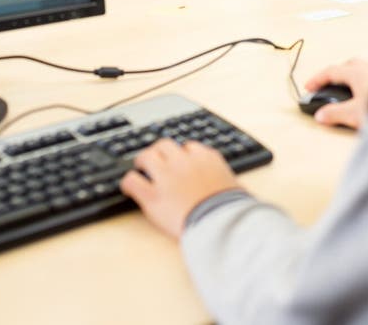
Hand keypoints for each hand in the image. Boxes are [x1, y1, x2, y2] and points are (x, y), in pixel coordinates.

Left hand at [120, 139, 238, 239]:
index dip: (183, 155)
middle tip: (156, 160)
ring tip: (140, 167)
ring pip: (147, 156)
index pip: (190, 147)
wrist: (219, 224)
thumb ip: (230, 184)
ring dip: (143, 161)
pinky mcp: (152, 196)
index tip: (181, 161)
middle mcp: (184, 161)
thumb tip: (238, 191)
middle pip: (165, 145)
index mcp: (206, 158)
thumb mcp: (237, 189)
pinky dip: (129, 182)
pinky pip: (132, 180)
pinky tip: (129, 186)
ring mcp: (166, 176)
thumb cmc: (232, 210)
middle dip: (160, 151)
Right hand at [304, 59, 367, 129]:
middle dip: (337, 74)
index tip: (308, 86)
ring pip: (363, 71)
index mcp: (357, 72)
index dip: (317, 78)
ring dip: (352, 79)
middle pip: (348, 66)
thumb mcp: (355, 114)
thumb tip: (321, 115)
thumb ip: (336, 114)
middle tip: (328, 86)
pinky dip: (366, 85)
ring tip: (348, 94)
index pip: (331, 71)